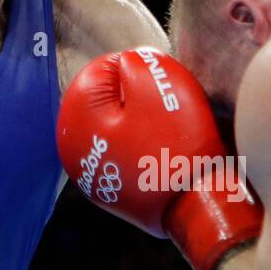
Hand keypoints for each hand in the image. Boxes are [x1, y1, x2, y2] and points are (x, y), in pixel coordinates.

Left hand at [57, 48, 262, 269]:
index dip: (136, 67)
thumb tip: (128, 62)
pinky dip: (144, 148)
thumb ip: (137, 65)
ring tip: (171, 129)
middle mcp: (73, 152)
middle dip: (136, 97)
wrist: (197, 207)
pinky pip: (127, 156)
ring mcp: (92, 177)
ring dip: (141, 123)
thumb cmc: (178, 144)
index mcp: (76, 120)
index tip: (162, 79)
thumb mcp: (160, 86)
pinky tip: (166, 153)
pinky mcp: (113, 194)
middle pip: (107, 103)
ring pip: (117, 130)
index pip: (101, 71)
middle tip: (168, 104)